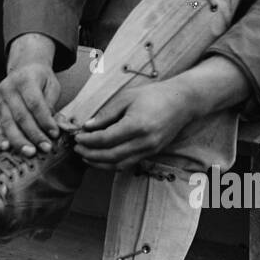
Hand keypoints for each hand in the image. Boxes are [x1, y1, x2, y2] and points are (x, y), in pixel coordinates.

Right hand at [0, 33, 60, 154]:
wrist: (24, 68)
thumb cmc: (41, 78)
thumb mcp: (52, 85)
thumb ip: (50, 104)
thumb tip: (52, 127)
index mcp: (25, 80)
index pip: (34, 103)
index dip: (44, 120)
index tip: (54, 133)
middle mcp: (9, 89)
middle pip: (20, 116)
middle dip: (33, 134)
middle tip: (45, 147)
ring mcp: (1, 100)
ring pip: (8, 123)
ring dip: (19, 140)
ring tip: (30, 152)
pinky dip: (1, 138)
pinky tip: (6, 147)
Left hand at [73, 78, 194, 170]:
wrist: (182, 101)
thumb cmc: (153, 95)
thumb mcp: (126, 98)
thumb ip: (106, 114)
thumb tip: (87, 126)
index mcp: (136, 125)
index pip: (105, 139)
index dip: (88, 141)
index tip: (77, 138)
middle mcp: (144, 142)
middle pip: (110, 156)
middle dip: (90, 155)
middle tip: (77, 149)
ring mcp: (149, 149)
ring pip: (119, 164)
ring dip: (100, 163)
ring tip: (85, 157)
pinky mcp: (152, 153)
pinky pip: (129, 163)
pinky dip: (112, 163)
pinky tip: (102, 158)